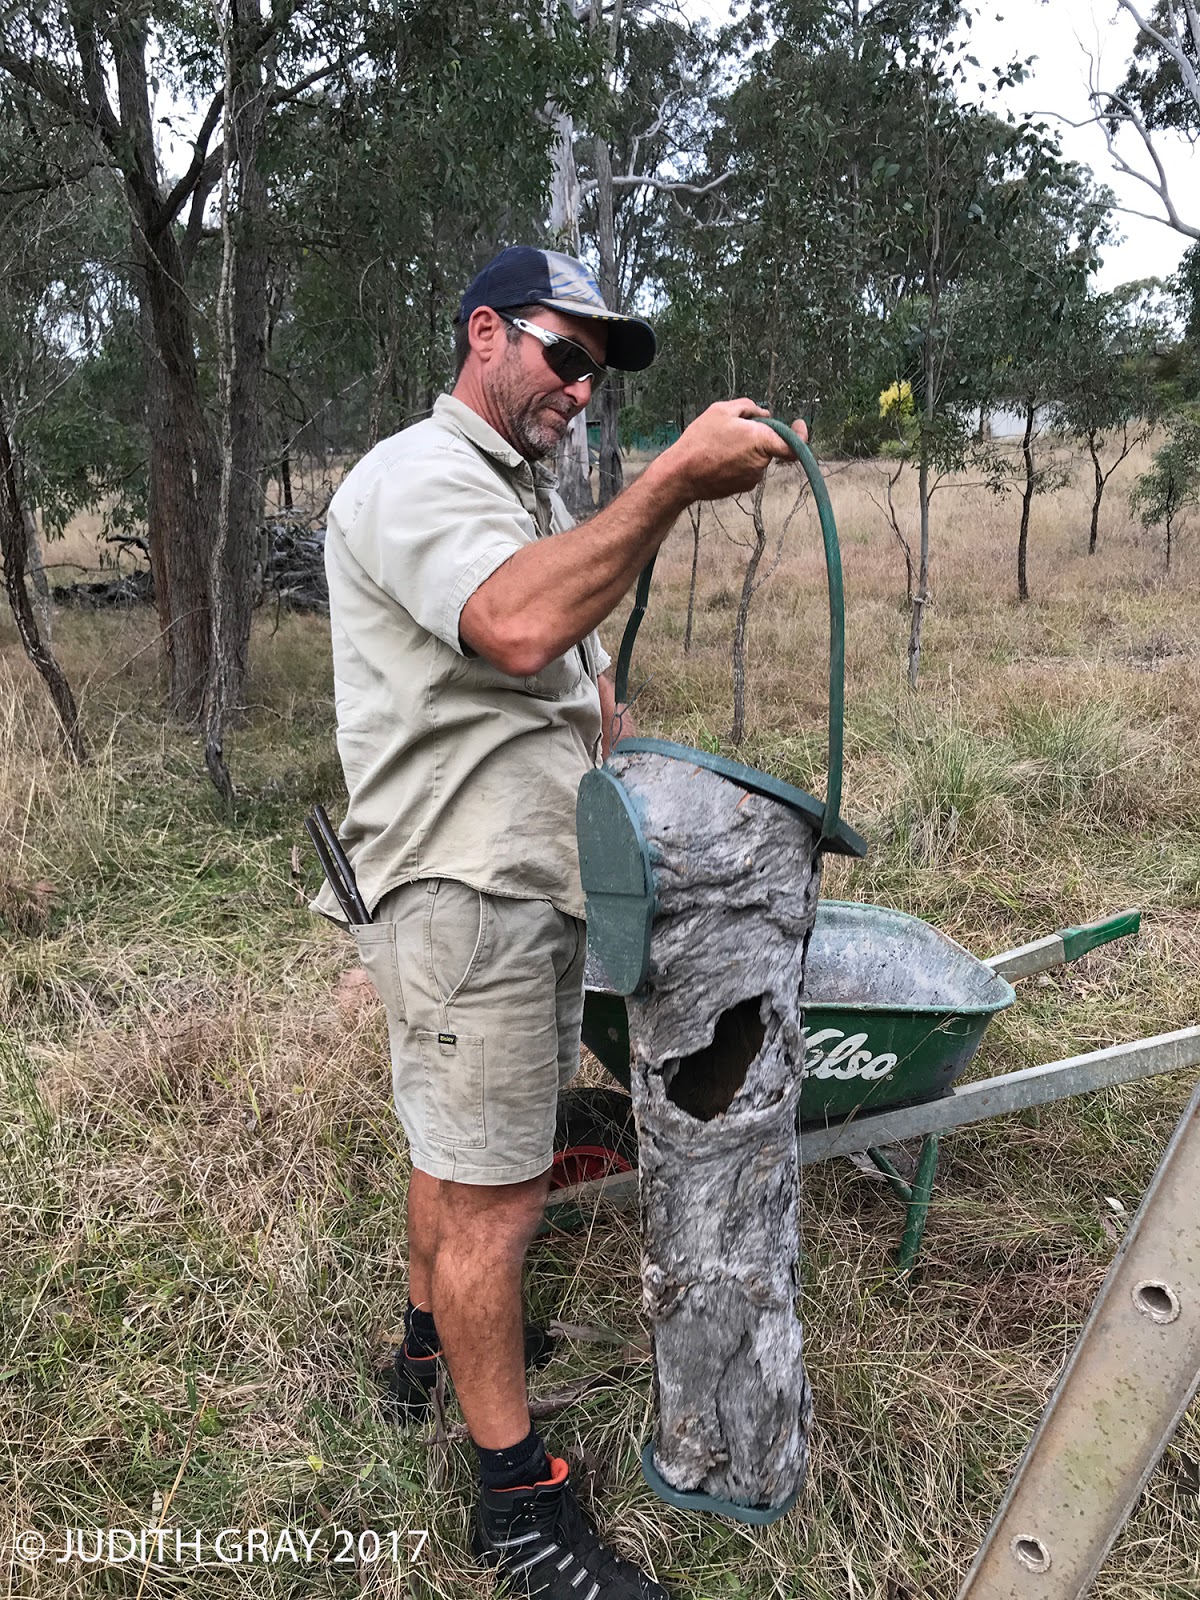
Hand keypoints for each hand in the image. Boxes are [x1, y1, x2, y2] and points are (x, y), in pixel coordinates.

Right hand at [666, 400, 808, 502]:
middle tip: (734, 428)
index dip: (801, 435)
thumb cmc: (700, 441)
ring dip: (745, 449)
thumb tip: (765, 415)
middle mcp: (761, 463)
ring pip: (756, 458)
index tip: (798, 425)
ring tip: (719, 444)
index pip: (794, 445)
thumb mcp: (722, 410)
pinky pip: (745, 469)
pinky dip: (737, 462)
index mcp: (761, 441)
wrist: (682, 475)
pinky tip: (717, 457)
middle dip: (758, 436)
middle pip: (769, 446)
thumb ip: (749, 407)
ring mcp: (751, 478)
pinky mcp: (741, 487)